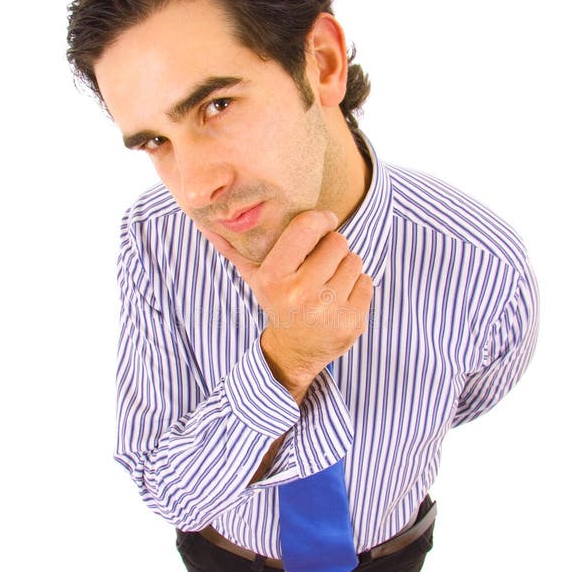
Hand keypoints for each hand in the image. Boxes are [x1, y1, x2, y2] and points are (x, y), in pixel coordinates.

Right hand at [199, 210, 373, 400]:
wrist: (293, 352)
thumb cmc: (276, 302)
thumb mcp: (253, 276)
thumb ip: (233, 248)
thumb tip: (203, 223)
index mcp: (274, 277)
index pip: (307, 227)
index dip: (321, 219)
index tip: (324, 222)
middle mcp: (300, 294)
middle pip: (338, 243)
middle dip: (334, 247)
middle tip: (322, 261)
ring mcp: (328, 310)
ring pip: (355, 261)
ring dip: (346, 267)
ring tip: (329, 280)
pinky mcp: (352, 323)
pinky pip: (367, 282)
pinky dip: (357, 287)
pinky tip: (340, 298)